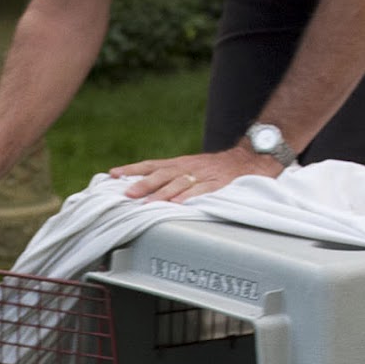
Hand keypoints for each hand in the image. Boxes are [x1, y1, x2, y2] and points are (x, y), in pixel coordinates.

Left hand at [110, 144, 283, 201]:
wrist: (250, 159)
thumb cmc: (217, 168)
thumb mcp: (191, 168)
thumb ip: (171, 177)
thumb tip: (145, 190)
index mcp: (180, 163)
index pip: (151, 164)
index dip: (132, 169)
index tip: (113, 174)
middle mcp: (188, 167)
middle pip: (161, 174)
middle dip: (143, 184)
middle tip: (127, 193)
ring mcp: (203, 175)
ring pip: (178, 183)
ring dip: (161, 194)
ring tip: (148, 204)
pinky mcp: (218, 183)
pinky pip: (201, 190)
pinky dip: (188, 197)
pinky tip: (177, 204)